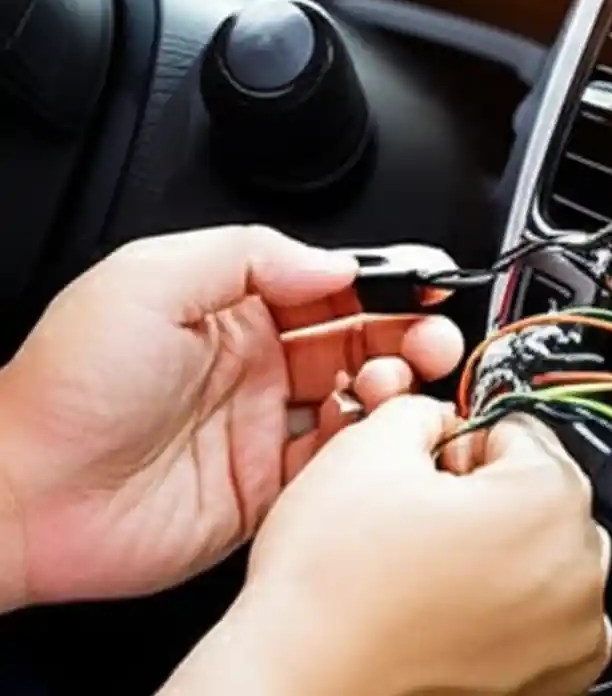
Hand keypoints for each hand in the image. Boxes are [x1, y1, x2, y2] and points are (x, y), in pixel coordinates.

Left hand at [0, 226, 462, 608]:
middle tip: (431, 335)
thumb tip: (333, 263)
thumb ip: (246, 256)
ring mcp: (265, 428)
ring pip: (360, 399)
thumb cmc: (65, 388)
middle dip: (407, 331)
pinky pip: (340, 463)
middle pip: (359, 339)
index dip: (384, 280)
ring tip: (392, 380)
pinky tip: (368, 428)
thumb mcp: (146, 280)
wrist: (27, 495)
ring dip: (394, 383)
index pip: (328, 285)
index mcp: (230, 310)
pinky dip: (369, 445)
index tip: (426, 280)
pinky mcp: (270, 490)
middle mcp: (255, 367)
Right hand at [164, 397, 611, 695]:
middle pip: (538, 497)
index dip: (462, 441)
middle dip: (486, 498)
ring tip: (426, 572)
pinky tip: (447, 614)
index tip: (429, 467)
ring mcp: (572, 635)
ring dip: (501, 554)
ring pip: (544, 560)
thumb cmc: (330, 589)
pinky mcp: (555, 684)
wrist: (297, 686)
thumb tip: (440, 416)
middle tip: (417, 521)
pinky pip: (546, 622)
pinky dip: (510, 613)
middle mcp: (581, 571)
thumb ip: (422, 408)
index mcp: (552, 499)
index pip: (519, 431)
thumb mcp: (368, 448)